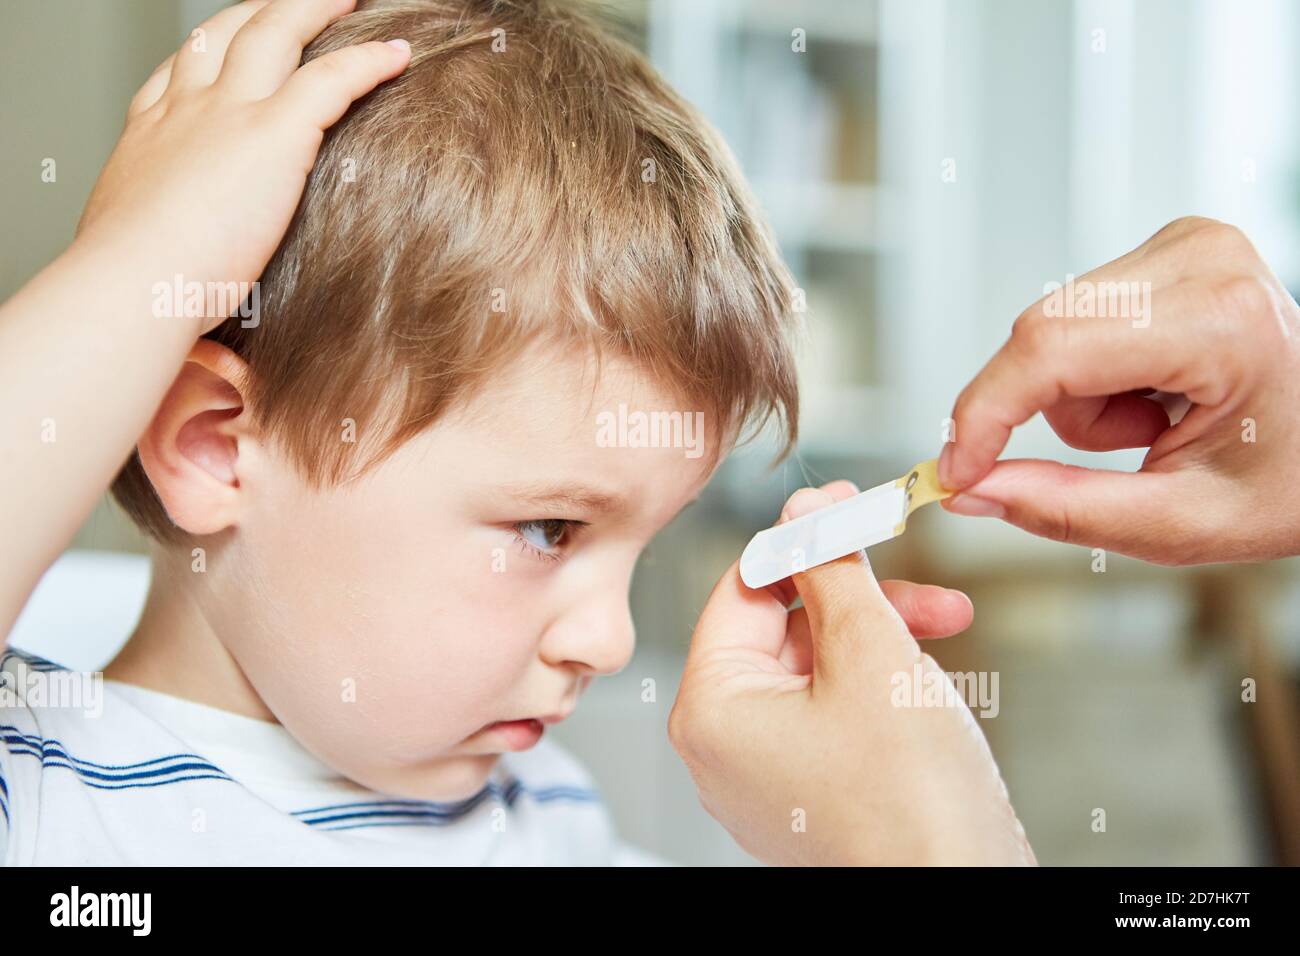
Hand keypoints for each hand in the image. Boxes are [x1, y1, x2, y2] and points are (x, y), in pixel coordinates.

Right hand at [75, 0, 409, 332]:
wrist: (130, 284)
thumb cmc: (134, 292)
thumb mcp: (146, 264)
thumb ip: (180, 279)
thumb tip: (211, 342)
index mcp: (150, 138)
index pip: (179, 76)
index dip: (206, 53)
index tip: (227, 45)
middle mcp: (186, 110)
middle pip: (224, 35)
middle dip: (260, 11)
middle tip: (288, 1)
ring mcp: (228, 113)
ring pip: (276, 34)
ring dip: (314, 9)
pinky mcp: (273, 132)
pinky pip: (333, 78)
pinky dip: (369, 60)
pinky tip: (396, 55)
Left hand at [670, 483, 1033, 865]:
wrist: (962, 896)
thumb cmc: (910, 795)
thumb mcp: (869, 650)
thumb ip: (830, 566)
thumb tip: (807, 506)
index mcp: (709, 708)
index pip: (742, 588)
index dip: (803, 540)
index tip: (852, 507)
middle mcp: (722, 745)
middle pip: (782, 627)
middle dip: (858, 595)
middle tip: (915, 569)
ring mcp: (762, 775)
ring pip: (815, 668)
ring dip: (879, 635)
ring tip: (948, 624)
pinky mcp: (806, 794)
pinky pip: (829, 713)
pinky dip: (875, 684)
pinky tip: (929, 674)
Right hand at [940, 216, 1299, 564]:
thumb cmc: (1292, 480)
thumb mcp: (1181, 522)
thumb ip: (1064, 510)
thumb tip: (971, 493)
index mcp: (1221, 320)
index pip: (1050, 350)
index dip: (982, 415)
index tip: (954, 473)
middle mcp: (1200, 257)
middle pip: (1041, 338)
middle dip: (1057, 414)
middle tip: (1134, 452)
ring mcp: (1184, 244)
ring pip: (1051, 332)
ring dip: (1082, 398)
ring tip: (1161, 422)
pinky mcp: (1167, 251)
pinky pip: (1074, 320)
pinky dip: (1098, 374)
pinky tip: (1160, 391)